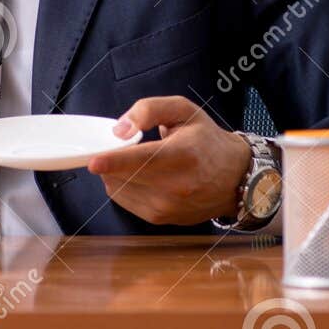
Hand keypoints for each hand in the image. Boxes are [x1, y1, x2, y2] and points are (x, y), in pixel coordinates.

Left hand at [86, 96, 252, 224]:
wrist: (234, 177)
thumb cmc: (206, 140)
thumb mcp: (184, 110)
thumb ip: (149, 109)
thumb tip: (120, 129)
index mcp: (183, 154)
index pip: (144, 160)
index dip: (115, 161)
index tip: (94, 162)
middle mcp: (176, 186)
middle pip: (125, 175)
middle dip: (110, 160)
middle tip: (120, 146)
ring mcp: (167, 207)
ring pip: (120, 190)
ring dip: (114, 173)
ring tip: (132, 160)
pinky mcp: (160, 219)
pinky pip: (125, 201)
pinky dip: (121, 186)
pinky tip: (136, 175)